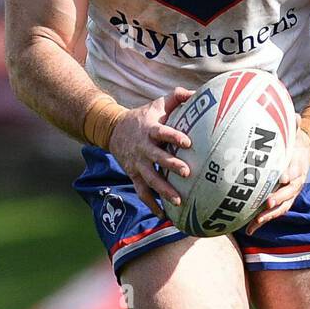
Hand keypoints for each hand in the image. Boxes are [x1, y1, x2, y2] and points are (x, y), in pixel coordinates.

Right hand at [109, 86, 195, 219]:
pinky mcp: (134, 175)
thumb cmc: (144, 117)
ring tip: (178, 201)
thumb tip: (195, 92)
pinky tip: (164, 215)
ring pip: (150, 179)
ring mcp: (138, 164)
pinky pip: (142, 193)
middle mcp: (143, 148)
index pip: (163, 132)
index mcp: (150, 130)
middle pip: (157, 158)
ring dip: (163, 190)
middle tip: (186, 173)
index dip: (174, 136)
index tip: (188, 143)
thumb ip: (176, 98)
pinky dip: (152, 204)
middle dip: (171, 165)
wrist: (113, 130)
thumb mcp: (157, 104)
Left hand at [245, 121, 309, 234]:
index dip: (291, 173)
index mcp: (298, 166)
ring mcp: (288, 194)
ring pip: (281, 207)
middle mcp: (295, 183)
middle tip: (268, 201)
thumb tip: (297, 115)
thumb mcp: (295, 132)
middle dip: (279, 198)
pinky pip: (271, 214)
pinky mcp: (280, 202)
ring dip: (269, 215)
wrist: (303, 153)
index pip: (296, 169)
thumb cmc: (293, 142)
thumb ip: (295, 125)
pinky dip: (261, 222)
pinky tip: (248, 230)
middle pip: (289, 193)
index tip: (284, 176)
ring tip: (256, 221)